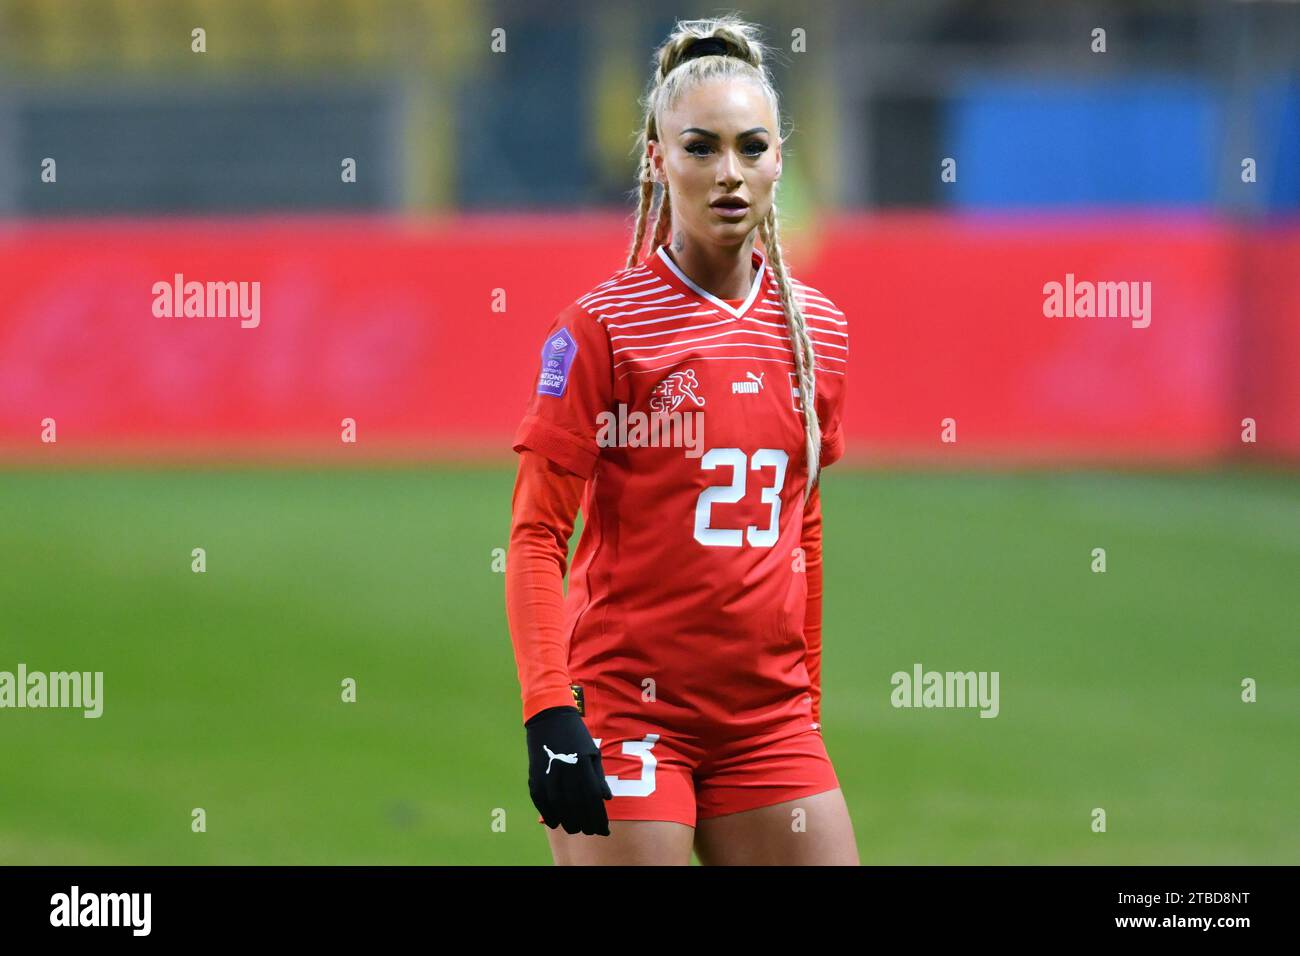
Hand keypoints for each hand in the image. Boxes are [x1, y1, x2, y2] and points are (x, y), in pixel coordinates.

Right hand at [525, 705, 612, 834]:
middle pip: (577, 808)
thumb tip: (606, 799)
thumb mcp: (592, 753)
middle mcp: (565, 774)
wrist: (549, 718)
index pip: (592, 801)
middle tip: (591, 832)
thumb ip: (599, 778)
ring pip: (559, 808)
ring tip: (576, 829)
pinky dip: (549, 815)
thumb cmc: (576, 736)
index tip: (604, 830)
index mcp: (582, 767)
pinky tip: (557, 823)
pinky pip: (542, 802)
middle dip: (586, 823)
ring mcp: (548, 776)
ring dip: (569, 822)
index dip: (599, 819)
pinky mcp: (534, 777)